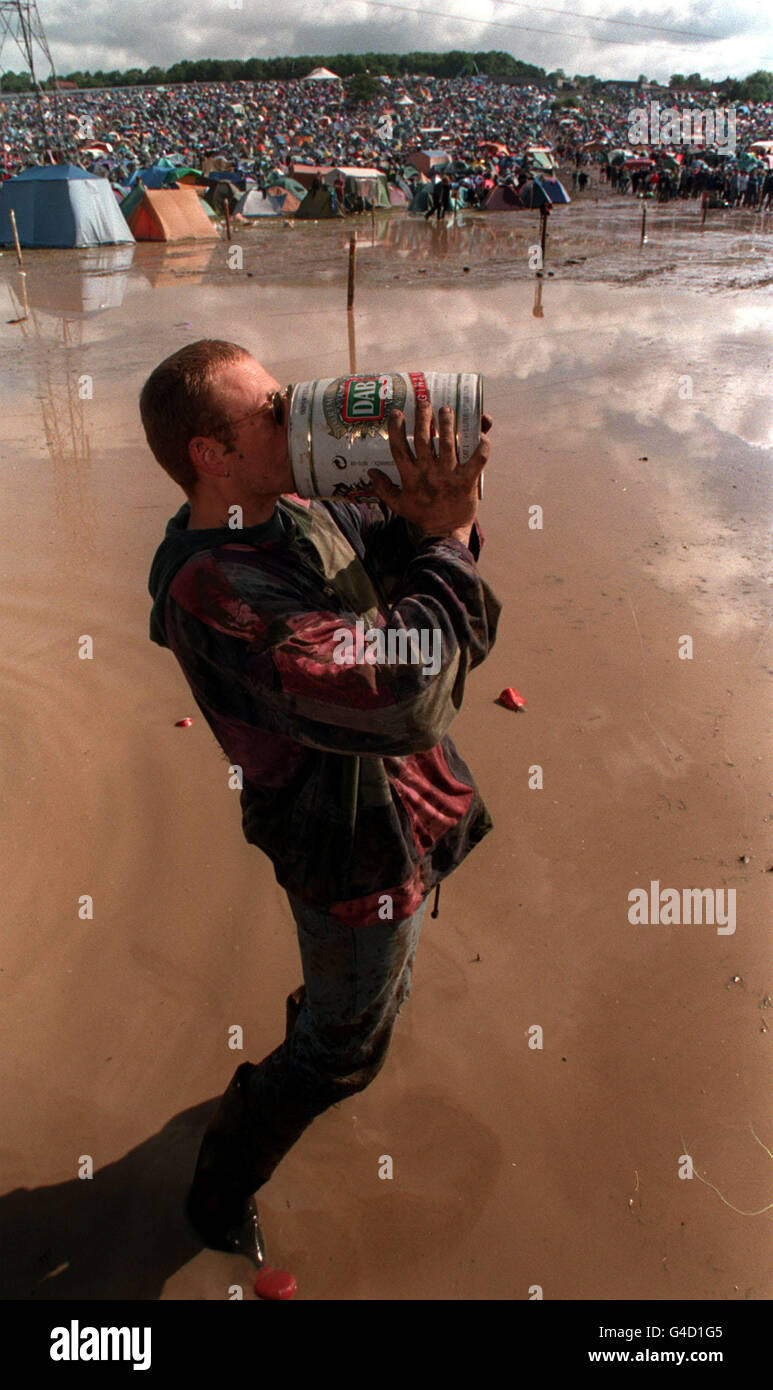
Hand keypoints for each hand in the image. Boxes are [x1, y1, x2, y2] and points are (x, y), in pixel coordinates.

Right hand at [367, 399, 491, 542]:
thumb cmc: (421, 516)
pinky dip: (482, 447)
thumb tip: (370, 472)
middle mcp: (428, 473)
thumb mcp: (398, 504)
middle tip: (424, 402)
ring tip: (446, 410)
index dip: (397, 428)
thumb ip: (383, 488)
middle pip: (423, 440)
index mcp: (410, 476)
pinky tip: (483, 434)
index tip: (397, 412)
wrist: (444, 533)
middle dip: (423, 418)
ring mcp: (448, 476)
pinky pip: (477, 460)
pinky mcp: (466, 481)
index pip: (399, 447)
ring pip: (447, 444)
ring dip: (447, 424)